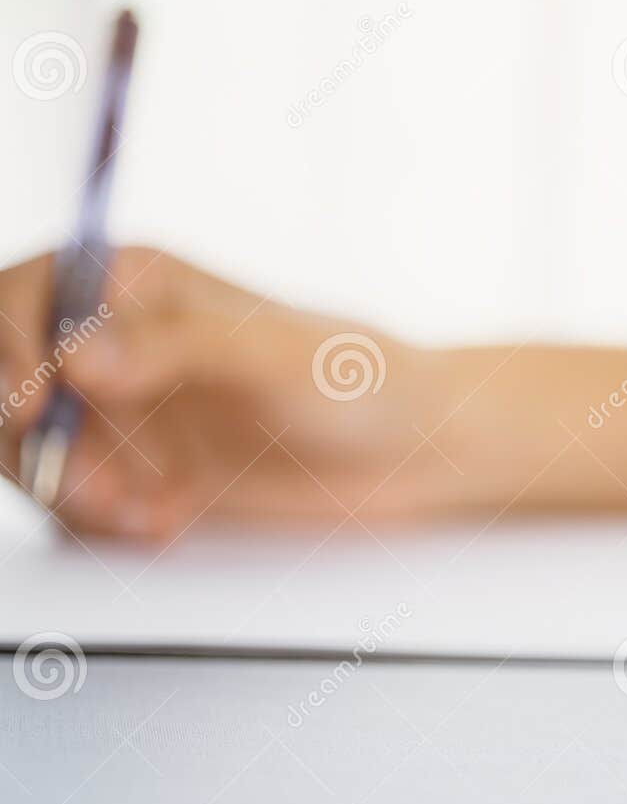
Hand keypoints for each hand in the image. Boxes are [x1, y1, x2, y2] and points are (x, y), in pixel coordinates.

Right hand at [0, 248, 451, 537]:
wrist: (409, 455)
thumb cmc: (361, 380)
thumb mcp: (276, 355)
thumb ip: (179, 347)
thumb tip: (78, 358)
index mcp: (131, 283)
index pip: (20, 299)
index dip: (7, 348)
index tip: (32, 407)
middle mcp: (110, 343)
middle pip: (6, 381)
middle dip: (33, 441)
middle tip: (97, 490)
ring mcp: (118, 411)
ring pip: (30, 449)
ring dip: (69, 490)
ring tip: (146, 512)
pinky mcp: (135, 472)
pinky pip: (76, 501)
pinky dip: (106, 521)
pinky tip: (169, 520)